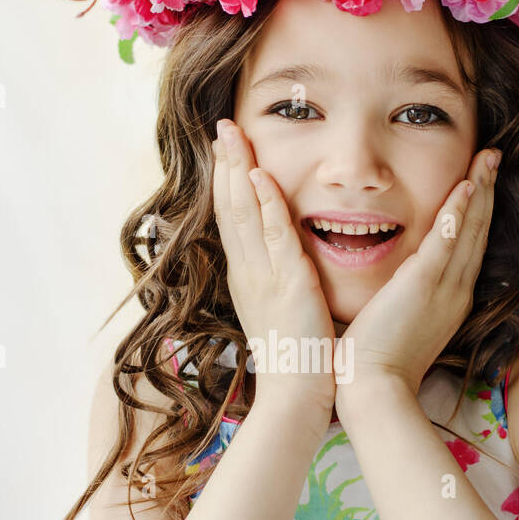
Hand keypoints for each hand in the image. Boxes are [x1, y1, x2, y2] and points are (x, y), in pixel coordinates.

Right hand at [211, 118, 336, 418]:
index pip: (233, 217)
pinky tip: (258, 175)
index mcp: (247, 276)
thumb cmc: (297, 357)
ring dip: (237, 169)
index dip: (227, 180)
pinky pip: (273, 235)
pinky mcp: (288, 284)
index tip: (226, 148)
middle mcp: (248, 271)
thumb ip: (280, 279)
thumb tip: (284, 259)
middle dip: (225, 163)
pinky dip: (264, 203)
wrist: (297, 394)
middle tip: (222, 124)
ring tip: (232, 134)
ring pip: (243, 213)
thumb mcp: (281, 308)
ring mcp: (263, 276)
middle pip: (229, 206)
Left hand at [335, 147, 500, 407]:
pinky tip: (467, 184)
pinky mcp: (423, 285)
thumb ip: (405, 301)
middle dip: (487, 191)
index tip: (480, 183)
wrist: (375, 390)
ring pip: (469, 229)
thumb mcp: (402, 324)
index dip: (478, 213)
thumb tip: (397, 288)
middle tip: (494, 156)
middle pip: (477, 231)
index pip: (468, 247)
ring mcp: (443, 287)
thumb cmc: (378, 364)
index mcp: (449, 300)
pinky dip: (459, 212)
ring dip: (479, 189)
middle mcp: (455, 291)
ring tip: (488, 157)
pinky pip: (447, 241)